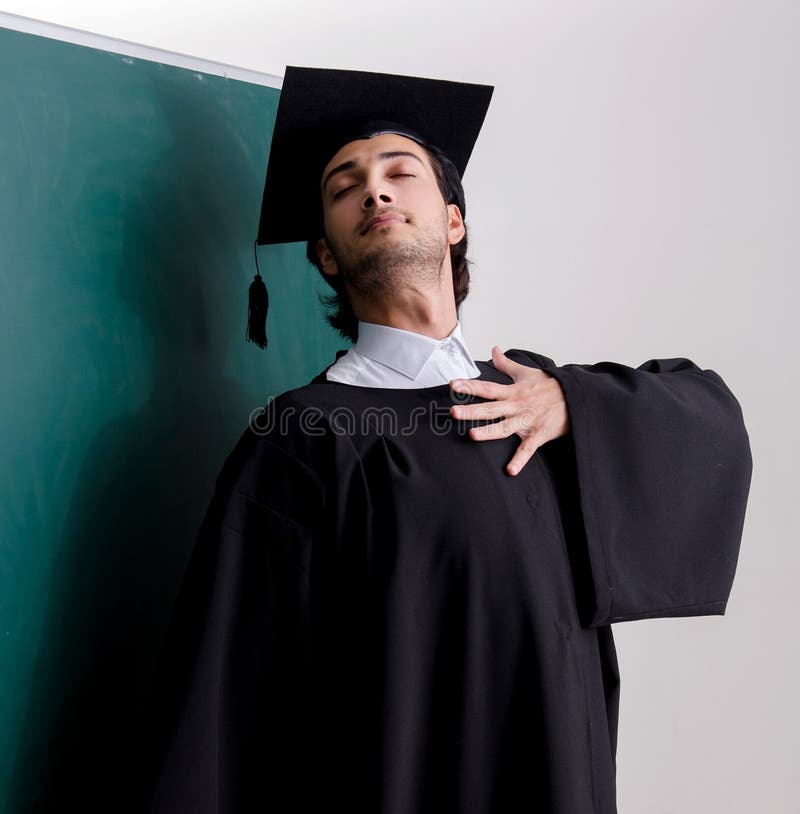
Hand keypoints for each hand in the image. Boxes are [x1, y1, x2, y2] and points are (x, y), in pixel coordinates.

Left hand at [449, 346, 569, 475]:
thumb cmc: (550, 386)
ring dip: (489, 432)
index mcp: (513, 392)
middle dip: (472, 410)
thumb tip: (494, 350)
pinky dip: (520, 460)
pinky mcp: (539, 434)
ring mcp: (528, 421)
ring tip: (472, 435)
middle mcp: (517, 406)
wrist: (577, 397)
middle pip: (491, 408)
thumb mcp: (527, 373)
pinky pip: (528, 449)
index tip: (453, 385)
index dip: (470, 386)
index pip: (487, 388)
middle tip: (453, 412)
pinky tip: (510, 470)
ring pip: (505, 428)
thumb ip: (506, 364)